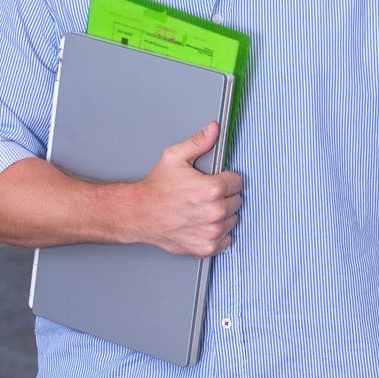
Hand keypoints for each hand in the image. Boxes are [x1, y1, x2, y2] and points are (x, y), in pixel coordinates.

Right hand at [131, 121, 242, 256]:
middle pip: (237, 200)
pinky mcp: (207, 247)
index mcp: (211, 189)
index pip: (238, 182)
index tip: (216, 179)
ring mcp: (211, 232)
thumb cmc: (156, 188)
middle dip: (225, 195)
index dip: (227, 178)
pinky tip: (205, 223)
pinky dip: (219, 232)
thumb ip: (198, 142)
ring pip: (233, 219)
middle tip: (207, 193)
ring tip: (204, 207)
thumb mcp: (174, 157)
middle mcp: (214, 212)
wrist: (140, 214)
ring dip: (223, 214)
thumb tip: (213, 130)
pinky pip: (226, 239)